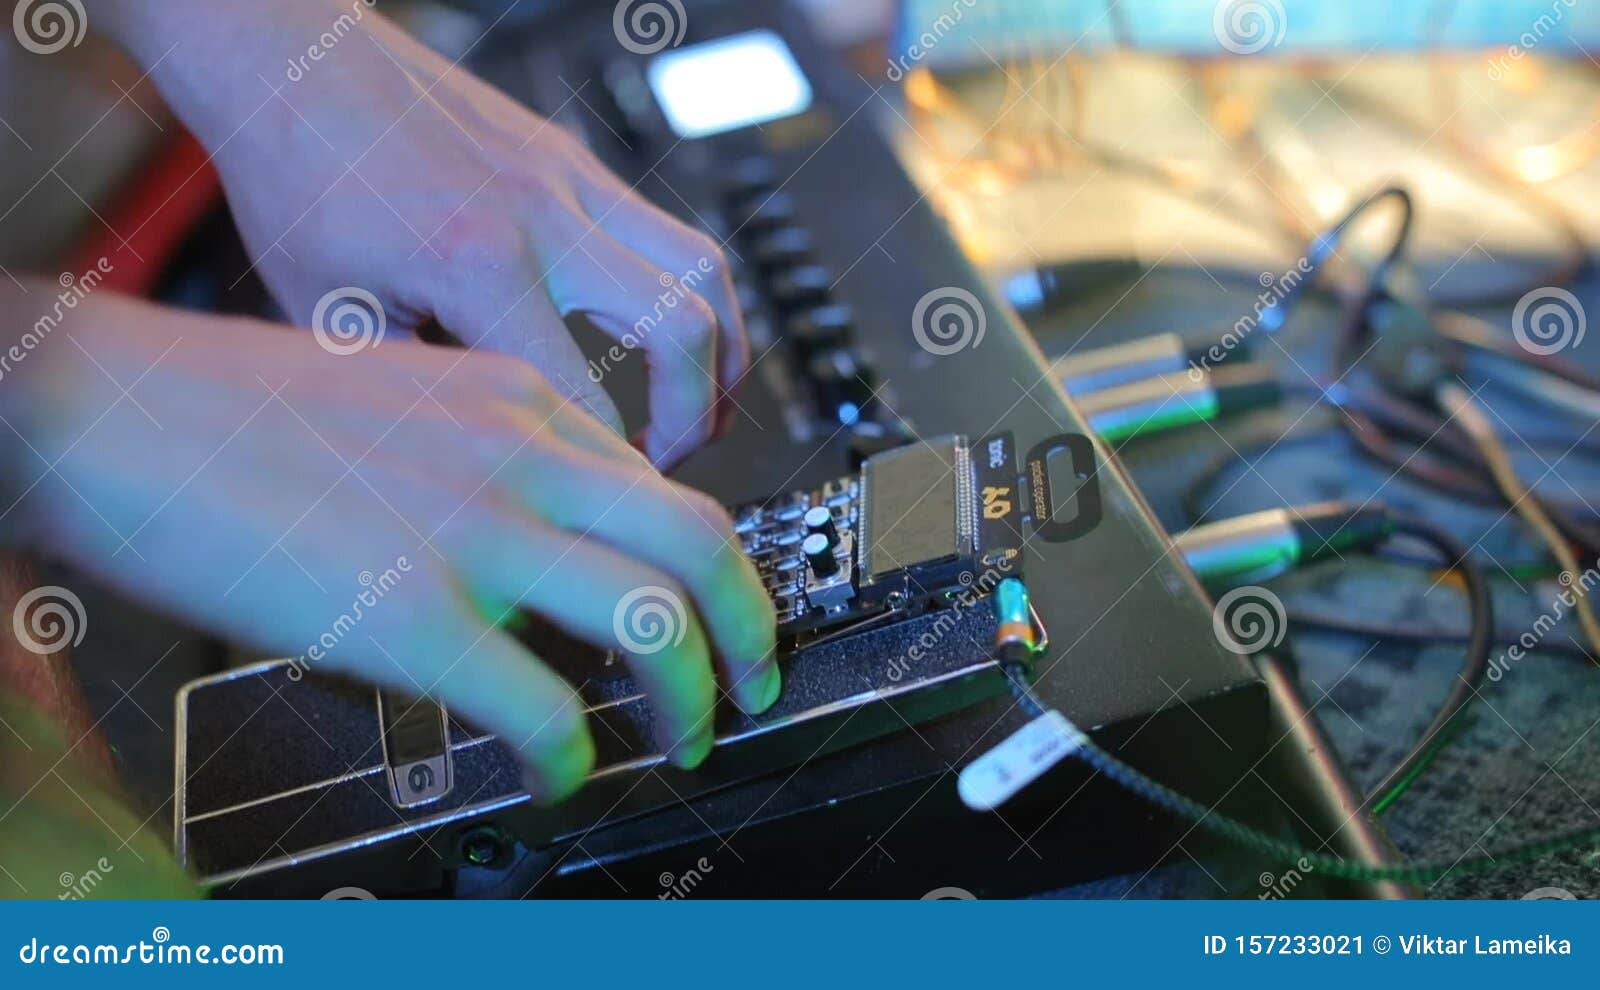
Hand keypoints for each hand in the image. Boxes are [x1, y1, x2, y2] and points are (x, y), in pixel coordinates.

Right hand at [2, 290, 777, 801]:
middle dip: (751, 628)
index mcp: (520, 402)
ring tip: (684, 738)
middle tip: (754, 682)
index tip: (720, 610)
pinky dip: (572, 758)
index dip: (714, 563)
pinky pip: (542, 706)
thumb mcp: (404, 397)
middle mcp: (519, 457)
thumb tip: (543, 545)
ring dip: (692, 696)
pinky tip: (556, 775)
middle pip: (702, 542)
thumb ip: (489, 458)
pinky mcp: (412, 615)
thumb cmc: (231, 410)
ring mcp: (472, 534)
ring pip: (654, 621)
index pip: (665, 485)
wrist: (109, 409)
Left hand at [98, 0, 747, 468]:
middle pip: (686, 326)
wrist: (295, 64)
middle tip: (671, 459)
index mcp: (477, 261)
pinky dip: (688, 298)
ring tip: (698, 406)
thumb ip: (422, 390)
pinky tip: (659, 340)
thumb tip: (488, 456)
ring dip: (722, 351)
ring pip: (708, 268)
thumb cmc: (299, 176)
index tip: (605, 503)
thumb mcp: (333, 315)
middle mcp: (546, 213)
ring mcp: (573, 179)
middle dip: (699, 414)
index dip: (610, 472)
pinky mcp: (578, 163)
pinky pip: (671, 234)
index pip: (586, 400)